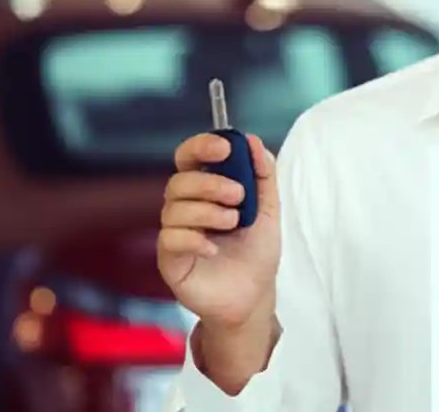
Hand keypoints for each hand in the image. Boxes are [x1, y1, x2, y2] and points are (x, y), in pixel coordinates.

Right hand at [157, 132, 280, 330]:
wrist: (255, 296)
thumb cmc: (257, 252)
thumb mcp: (268, 209)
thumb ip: (263, 175)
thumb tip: (252, 141)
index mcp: (206, 191)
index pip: (189, 159)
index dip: (201, 147)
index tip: (224, 148)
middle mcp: (185, 208)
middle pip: (179, 181)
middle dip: (210, 183)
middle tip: (238, 196)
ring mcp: (175, 234)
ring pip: (174, 209)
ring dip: (207, 211)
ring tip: (234, 223)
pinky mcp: (170, 260)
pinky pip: (170, 239)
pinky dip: (194, 239)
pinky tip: (214, 249)